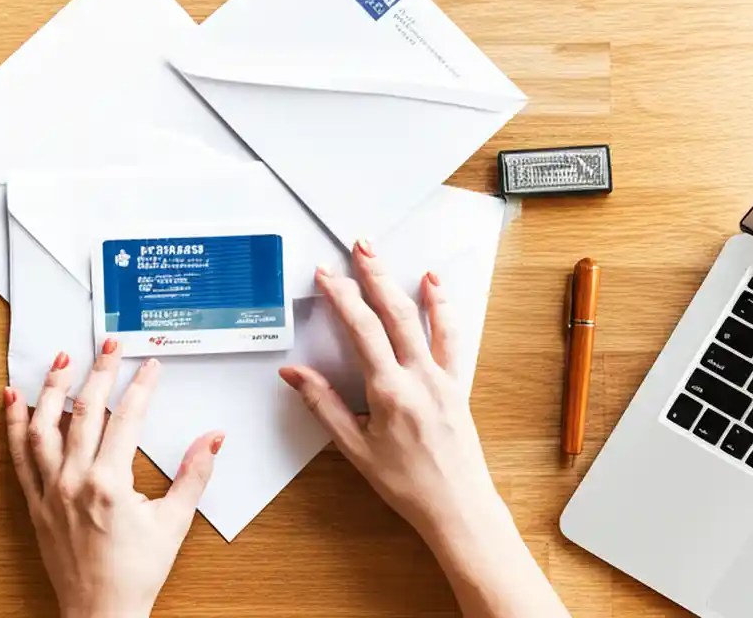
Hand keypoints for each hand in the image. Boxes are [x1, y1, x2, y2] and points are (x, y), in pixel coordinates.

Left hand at [4, 343, 223, 617]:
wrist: (101, 613)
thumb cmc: (136, 573)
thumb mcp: (174, 522)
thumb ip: (194, 474)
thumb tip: (213, 438)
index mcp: (110, 484)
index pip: (126, 420)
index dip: (140, 387)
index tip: (150, 366)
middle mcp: (74, 482)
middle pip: (85, 413)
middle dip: (99, 374)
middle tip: (109, 345)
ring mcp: (50, 492)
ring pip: (44, 428)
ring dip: (51, 390)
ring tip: (60, 361)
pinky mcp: (36, 504)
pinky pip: (19, 457)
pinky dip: (14, 425)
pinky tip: (13, 400)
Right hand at [278, 239, 503, 542]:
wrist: (457, 505)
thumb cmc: (406, 484)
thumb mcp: (355, 450)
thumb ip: (324, 406)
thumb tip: (294, 374)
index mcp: (390, 391)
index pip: (362, 330)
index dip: (342, 297)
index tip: (325, 274)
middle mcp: (420, 376)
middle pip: (394, 312)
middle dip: (374, 275)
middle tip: (359, 247)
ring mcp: (443, 377)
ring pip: (425, 318)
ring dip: (406, 283)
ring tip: (393, 258)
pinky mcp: (458, 383)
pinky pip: (452, 337)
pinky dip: (443, 309)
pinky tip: (437, 289)